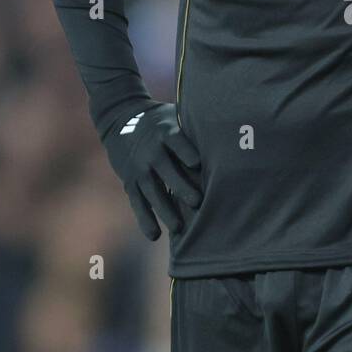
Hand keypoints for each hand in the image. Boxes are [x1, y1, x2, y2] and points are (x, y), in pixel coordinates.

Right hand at [102, 102, 200, 239]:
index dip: (186, 152)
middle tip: (196, 202)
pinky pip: (137, 203)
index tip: (198, 164)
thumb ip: (195, 126)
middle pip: (166, 170)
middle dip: (180, 186)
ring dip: (165, 210)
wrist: (120, 119)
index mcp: (165, 132)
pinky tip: (155, 235)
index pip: (176, 142)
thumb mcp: (174, 115)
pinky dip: (145, 219)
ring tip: (179, 228)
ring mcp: (139, 168)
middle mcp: (151, 151)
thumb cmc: (161, 121)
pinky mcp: (130, 182)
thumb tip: (231, 131)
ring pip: (152, 191)